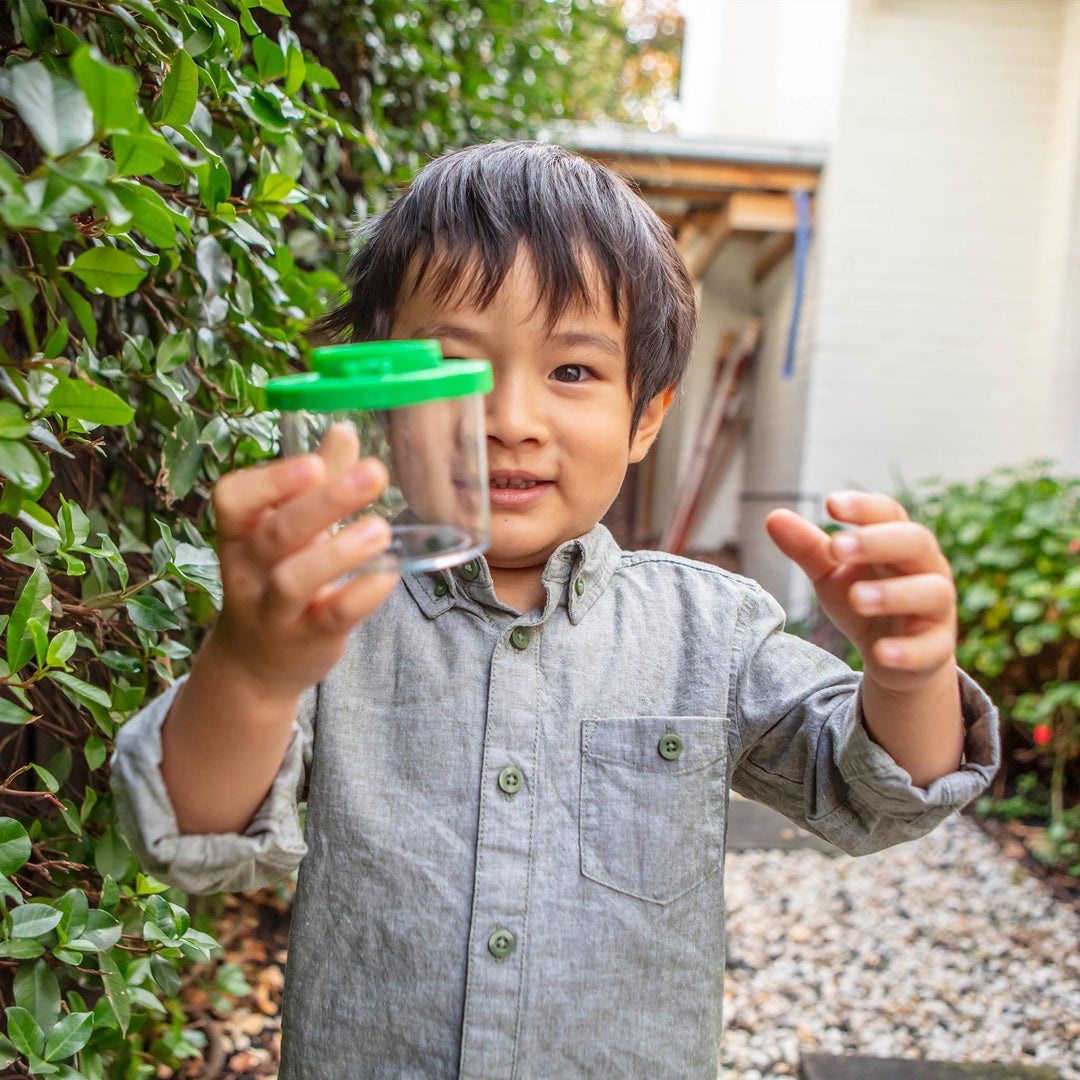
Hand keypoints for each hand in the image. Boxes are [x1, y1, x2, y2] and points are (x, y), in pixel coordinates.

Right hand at [206, 422, 399, 699]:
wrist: (256, 663)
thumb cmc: (277, 577)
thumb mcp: (287, 529)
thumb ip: (316, 482)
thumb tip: (343, 430)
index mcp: (239, 533)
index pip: (233, 499)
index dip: (271, 480)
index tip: (315, 462)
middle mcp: (248, 570)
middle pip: (276, 532)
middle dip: (325, 502)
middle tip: (374, 473)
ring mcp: (273, 609)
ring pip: (294, 579)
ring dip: (340, 552)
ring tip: (381, 528)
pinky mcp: (306, 638)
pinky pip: (331, 616)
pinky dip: (362, 594)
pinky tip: (389, 574)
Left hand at [765, 491, 957, 692]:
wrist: (893, 656)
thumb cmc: (863, 600)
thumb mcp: (831, 574)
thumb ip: (807, 547)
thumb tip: (773, 516)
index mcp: (899, 543)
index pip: (889, 513)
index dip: (864, 507)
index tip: (830, 504)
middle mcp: (926, 568)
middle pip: (916, 543)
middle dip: (877, 542)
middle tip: (837, 547)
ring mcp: (936, 609)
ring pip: (932, 592)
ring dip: (894, 593)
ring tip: (857, 598)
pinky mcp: (936, 648)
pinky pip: (931, 648)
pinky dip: (907, 650)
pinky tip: (880, 652)